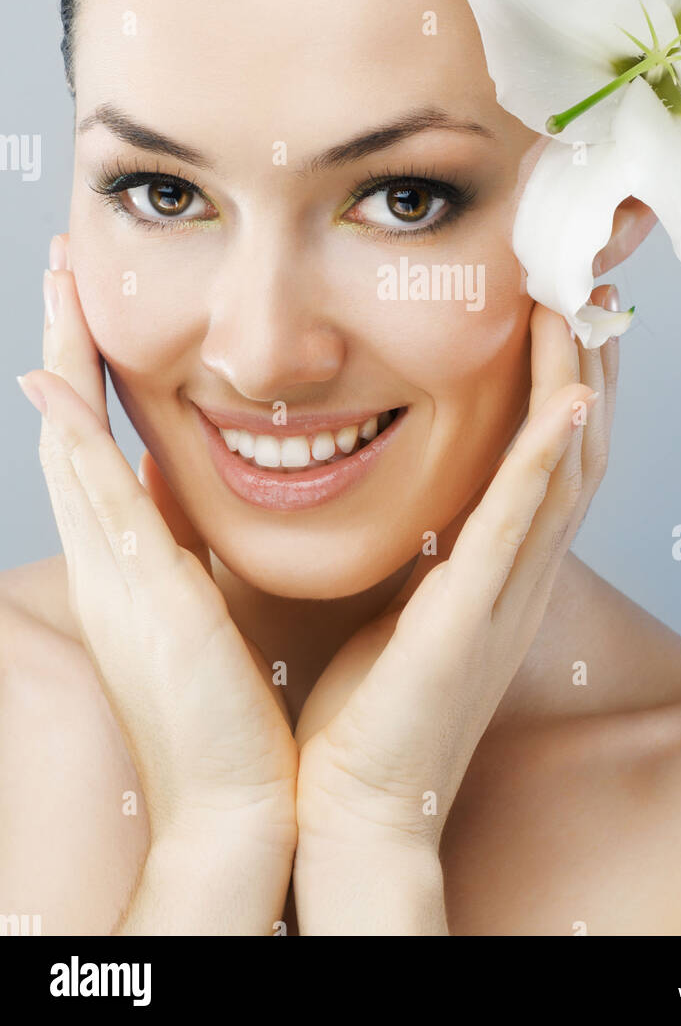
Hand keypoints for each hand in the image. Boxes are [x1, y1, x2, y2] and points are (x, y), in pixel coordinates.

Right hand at [18, 236, 297, 927]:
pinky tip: (55, 381)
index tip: (91, 308)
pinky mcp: (138, 593)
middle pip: (71, 430)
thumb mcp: (204, 614)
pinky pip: (95, 499)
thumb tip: (193, 489)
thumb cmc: (230, 715)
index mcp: (129, 562)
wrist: (235, 804)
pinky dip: (72, 439)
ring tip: (59, 284)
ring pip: (73, 446)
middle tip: (60, 266)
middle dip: (65, 346)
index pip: (99, 448)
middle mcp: (107, 560)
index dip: (90, 376)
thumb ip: (192, 550)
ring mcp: (112, 574)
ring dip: (63, 363)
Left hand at [291, 290, 618, 929]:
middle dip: (588, 361)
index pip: (553, 460)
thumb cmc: (361, 710)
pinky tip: (569, 398)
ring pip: (565, 469)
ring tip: (580, 303)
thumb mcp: (392, 600)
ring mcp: (506, 595)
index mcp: (500, 571)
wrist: (352, 806)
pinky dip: (548, 458)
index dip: (567, 380)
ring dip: (578, 381)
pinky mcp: (471, 617)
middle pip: (579, 450)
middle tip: (587, 280)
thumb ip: (402, 538)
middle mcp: (520, 576)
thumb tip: (357, 467)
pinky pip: (520, 525)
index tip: (560, 306)